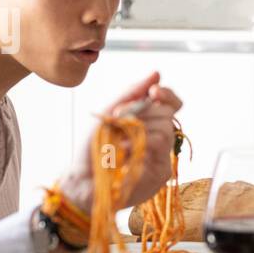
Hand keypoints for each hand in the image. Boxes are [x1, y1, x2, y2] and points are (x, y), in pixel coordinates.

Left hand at [61, 72, 183, 209]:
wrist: (82, 180)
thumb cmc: (92, 148)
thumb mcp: (109, 113)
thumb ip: (133, 92)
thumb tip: (157, 73)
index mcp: (148, 122)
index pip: (171, 103)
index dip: (167, 94)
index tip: (154, 91)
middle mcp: (158, 137)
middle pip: (168, 113)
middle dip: (144, 111)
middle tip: (118, 119)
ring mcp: (162, 155)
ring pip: (166, 128)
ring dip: (139, 127)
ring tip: (118, 137)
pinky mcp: (162, 171)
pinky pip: (161, 146)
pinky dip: (141, 142)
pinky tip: (123, 148)